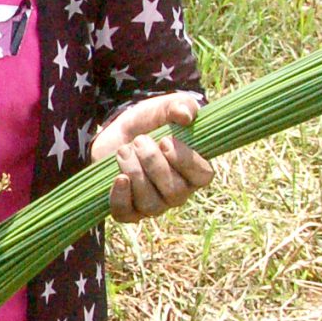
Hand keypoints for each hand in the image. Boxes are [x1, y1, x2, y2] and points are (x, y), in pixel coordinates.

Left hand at [90, 92, 213, 223]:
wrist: (118, 131)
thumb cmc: (150, 122)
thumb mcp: (165, 107)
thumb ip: (180, 105)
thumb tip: (187, 115)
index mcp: (194, 170)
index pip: (203, 177)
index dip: (186, 161)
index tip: (166, 141)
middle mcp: (177, 192)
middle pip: (174, 192)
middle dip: (153, 163)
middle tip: (140, 141)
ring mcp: (153, 204)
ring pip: (151, 204)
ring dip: (135, 173)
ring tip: (124, 151)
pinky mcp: (127, 208)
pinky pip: (127, 214)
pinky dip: (121, 198)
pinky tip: (119, 177)